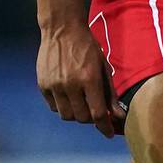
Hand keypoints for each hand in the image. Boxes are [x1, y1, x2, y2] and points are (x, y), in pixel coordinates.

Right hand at [37, 18, 125, 136]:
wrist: (62, 29)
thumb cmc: (87, 47)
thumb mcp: (103, 66)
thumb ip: (110, 93)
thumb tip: (119, 115)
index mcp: (89, 79)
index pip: (98, 113)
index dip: (104, 127)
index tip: (108, 133)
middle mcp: (70, 84)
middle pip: (81, 118)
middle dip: (91, 118)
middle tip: (94, 110)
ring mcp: (54, 85)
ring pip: (66, 115)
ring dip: (76, 114)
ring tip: (80, 103)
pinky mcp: (43, 84)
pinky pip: (53, 107)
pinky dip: (62, 106)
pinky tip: (67, 96)